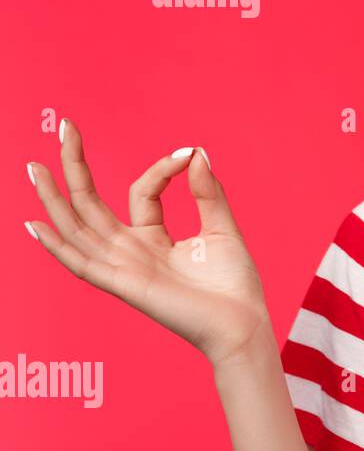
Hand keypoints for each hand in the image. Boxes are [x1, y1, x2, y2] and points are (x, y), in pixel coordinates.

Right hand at [24, 117, 270, 365]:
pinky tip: (34, 225)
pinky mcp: (124, 285)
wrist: (242, 324)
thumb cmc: (233, 285)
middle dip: (75, 167)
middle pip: (91, 204)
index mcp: (153, 238)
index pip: (141, 191)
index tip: (188, 154)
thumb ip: (207, 192)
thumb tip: (195, 153)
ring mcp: (124, 268)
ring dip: (54, 198)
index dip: (162, 168)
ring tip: (34, 166)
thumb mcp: (222, 228)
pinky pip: (82, 265)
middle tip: (64, 126)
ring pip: (77, 228)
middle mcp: (131, 251)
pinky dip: (57, 247)